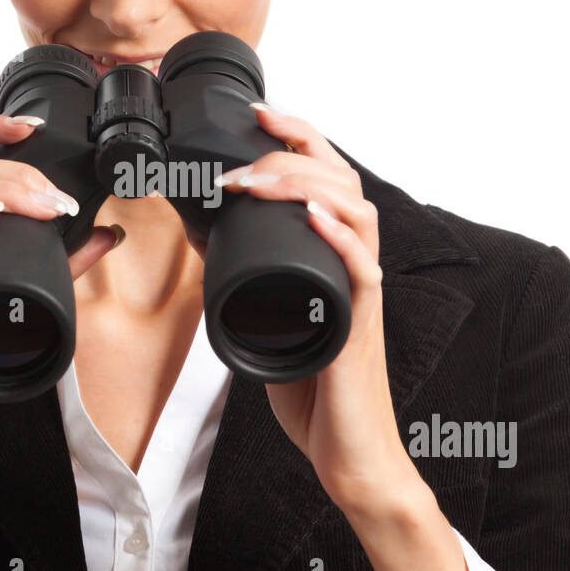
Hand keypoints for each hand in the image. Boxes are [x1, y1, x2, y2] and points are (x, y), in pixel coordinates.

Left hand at [213, 103, 419, 512]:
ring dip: (305, 186)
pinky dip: (340, 238)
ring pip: (356, 214)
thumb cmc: (316, 394)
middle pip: (341, 183)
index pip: (325, 180)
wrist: (349, 458)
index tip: (259, 113)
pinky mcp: (360, 331)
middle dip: (291, 152)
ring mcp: (360, 297)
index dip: (298, 138)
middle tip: (245, 150)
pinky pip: (362, 273)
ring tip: (261, 180)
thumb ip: (250, 284)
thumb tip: (207, 245)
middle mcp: (354, 269)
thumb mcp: (269, 323)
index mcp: (334, 260)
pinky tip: (315, 216)